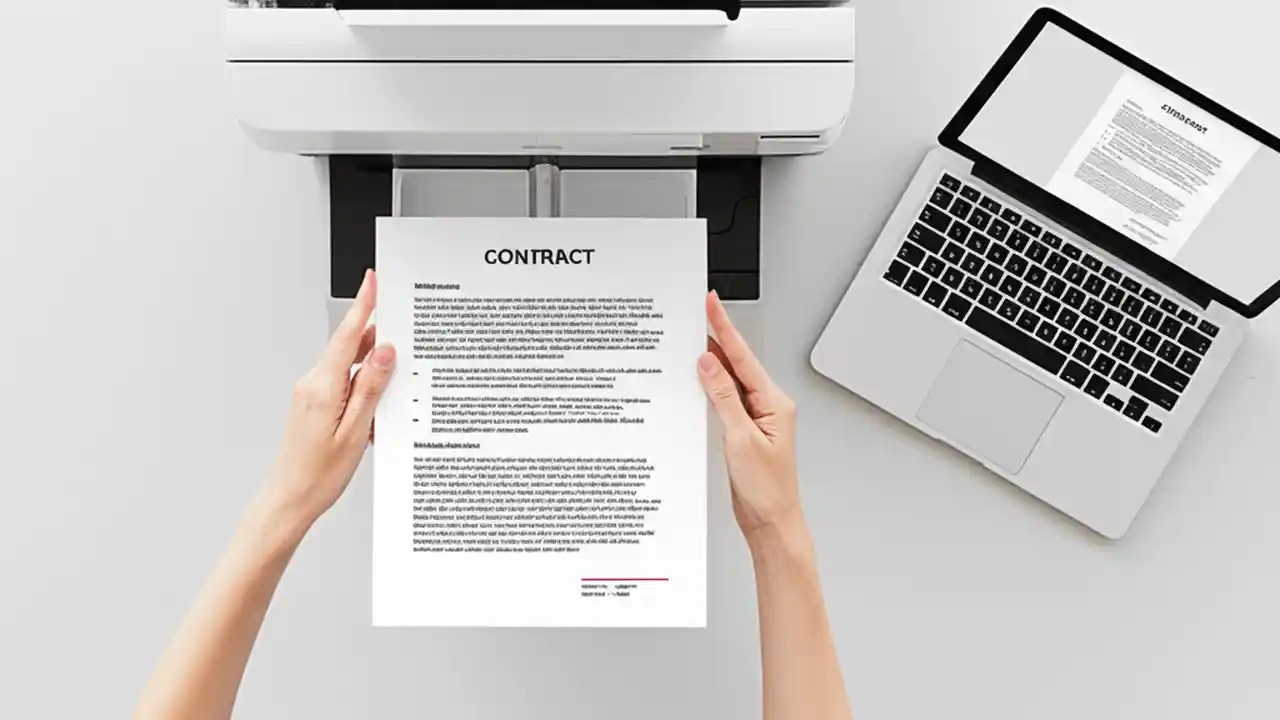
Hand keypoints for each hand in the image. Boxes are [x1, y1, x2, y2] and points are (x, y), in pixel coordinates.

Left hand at [262, 270, 395, 534]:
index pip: (347, 335)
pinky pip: (344, 386)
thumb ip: (371, 387)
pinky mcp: (314, 405)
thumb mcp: (356, 430)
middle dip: (378, 339)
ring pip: (349, 368)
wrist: (289, 500)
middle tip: (405, 331)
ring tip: (393, 386)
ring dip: (371, 372)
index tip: (372, 280)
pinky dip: (363, 390)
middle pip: (350, 348)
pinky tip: (375, 410)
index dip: (363, 305)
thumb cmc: (319, 474)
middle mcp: (313, 384)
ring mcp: (312, 394)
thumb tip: (384, 352)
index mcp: (322, 386)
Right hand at [697, 292, 802, 541]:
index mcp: (774, 402)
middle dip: (715, 337)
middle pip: (736, 363)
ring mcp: (756, 418)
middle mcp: (767, 405)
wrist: (771, 521)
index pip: (743, 357)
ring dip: (709, 363)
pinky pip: (724, 400)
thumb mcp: (741, 439)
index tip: (711, 304)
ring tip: (689, 339)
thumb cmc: (768, 489)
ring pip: (728, 381)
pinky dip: (709, 388)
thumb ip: (723, 398)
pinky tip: (696, 381)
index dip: (724, 328)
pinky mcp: (744, 431)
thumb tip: (708, 365)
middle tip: (695, 311)